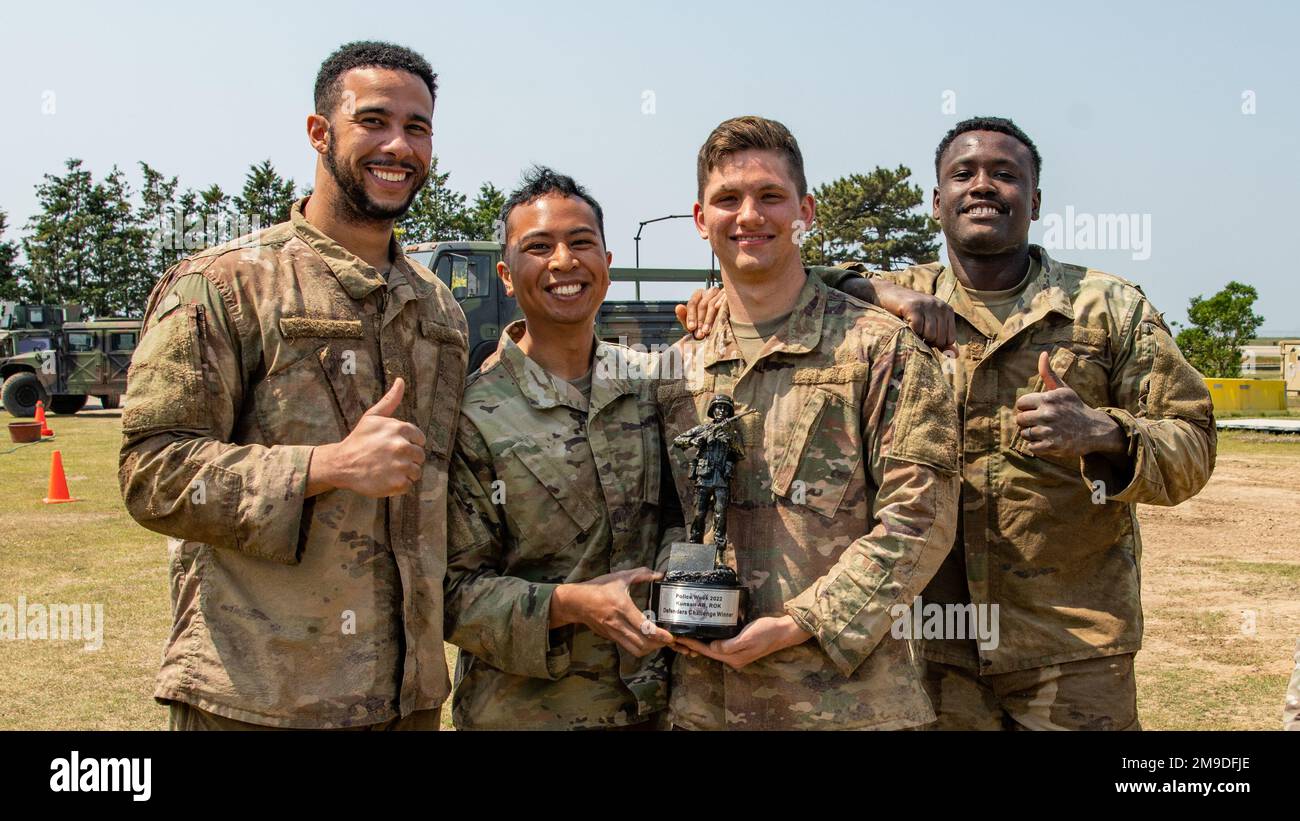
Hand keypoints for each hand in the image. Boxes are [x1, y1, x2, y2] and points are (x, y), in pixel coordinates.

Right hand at [307, 377, 427, 496]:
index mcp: (399, 428)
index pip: (420, 439)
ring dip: (405, 472)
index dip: (409, 443)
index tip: (395, 447)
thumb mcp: (372, 417)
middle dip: (408, 458)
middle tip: (390, 460)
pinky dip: (400, 485)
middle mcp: (402, 446)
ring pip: (416, 471)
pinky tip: (386, 479)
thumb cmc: (359, 439)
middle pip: (419, 456)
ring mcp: (400, 465)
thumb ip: (390, 400)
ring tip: (388, 470)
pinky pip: (409, 485)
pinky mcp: (397, 483)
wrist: (341, 464)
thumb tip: (401, 380)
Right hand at [549, 568, 675, 656]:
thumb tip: (659, 574)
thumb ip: (641, 574)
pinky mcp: (609, 637)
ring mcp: (612, 633)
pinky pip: (627, 646)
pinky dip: (638, 646)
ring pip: (634, 649)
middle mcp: (617, 623)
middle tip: (667, 639)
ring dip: (648, 649)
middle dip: (657, 645)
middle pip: (642, 644)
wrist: (576, 602)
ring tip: (657, 642)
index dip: (659, 635)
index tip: (670, 636)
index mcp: (622, 607)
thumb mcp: (620, 577)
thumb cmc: (598, 588)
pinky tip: (644, 638)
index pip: (644, 627)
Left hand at [674, 615, 810, 669]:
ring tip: (688, 633)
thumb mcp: (747, 637)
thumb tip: (712, 647)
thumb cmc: (766, 632)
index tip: (678, 636)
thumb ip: (729, 645)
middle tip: (678, 634)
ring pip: (714, 649)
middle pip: (708, 652)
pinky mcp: (740, 647)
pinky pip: (721, 644)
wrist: (784, 631)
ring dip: (701, 642)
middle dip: (693, 644)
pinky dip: (711, 639)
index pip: (707, 651)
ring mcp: (737, 654)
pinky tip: (705, 632)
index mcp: (734, 658)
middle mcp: (734, 659)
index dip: (692, 644)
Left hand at [675, 286, 725, 338]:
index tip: (691, 328)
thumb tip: (678, 307)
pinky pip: (724, 301)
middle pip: (702, 305)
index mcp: (698, 294)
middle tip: (700, 334)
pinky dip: (720, 306)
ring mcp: (720, 292)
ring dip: (709, 319)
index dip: (691, 316)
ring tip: (707, 331)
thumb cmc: (707, 321)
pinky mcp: (729, 296)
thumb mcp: (694, 321)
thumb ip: (684, 316)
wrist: (725, 322)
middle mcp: (709, 291)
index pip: (692, 303)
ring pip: (712, 305)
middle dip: (700, 321)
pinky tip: (719, 315)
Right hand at [869, 279, 956, 351]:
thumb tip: (955, 356)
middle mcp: (940, 306)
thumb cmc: (910, 313)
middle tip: (917, 331)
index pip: (950, 339)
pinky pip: (917, 329)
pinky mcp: (913, 306)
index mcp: (947, 310)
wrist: (888, 295)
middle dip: (927, 341)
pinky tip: (905, 323)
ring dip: (918, 336)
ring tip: (911, 327)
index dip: (936, 343)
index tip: (926, 335)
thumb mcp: (929, 325)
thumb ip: (942, 341)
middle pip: (940, 339)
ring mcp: (927, 305)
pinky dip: (910, 331)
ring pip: (929, 335)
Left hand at [1014, 352, 1124, 458]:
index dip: (1026, 408)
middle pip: (1020, 419)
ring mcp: (1050, 430)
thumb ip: (1049, 374)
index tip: (1037, 409)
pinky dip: (1037, 446)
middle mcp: (1048, 414)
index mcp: (1049, 399)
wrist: (1095, 430)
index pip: (1021, 403)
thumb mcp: (1063, 390)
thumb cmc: (1075, 408)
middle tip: (1041, 422)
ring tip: (1046, 431)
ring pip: (1025, 434)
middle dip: (1027, 422)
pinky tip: (1048, 440)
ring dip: (1032, 434)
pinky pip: (1031, 447)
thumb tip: (1043, 354)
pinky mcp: (1052, 445)